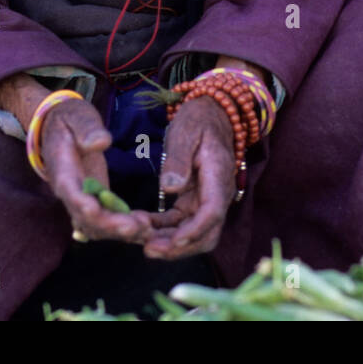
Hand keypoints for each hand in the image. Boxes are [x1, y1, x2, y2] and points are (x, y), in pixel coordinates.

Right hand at [40, 97, 152, 243]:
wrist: (59, 128)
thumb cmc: (70, 120)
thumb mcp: (77, 116)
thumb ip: (87, 129)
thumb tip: (101, 142)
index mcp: (63, 171)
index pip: (71, 193)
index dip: (83, 205)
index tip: (96, 211)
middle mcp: (70, 192)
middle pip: (86, 218)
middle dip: (109, 225)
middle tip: (136, 227)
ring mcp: (82, 199)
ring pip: (97, 226)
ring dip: (119, 231)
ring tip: (147, 230)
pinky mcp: (96, 201)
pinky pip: (106, 221)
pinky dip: (124, 228)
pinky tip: (146, 230)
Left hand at [144, 94, 236, 259]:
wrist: (210, 114)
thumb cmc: (198, 120)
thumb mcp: (186, 131)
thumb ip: (179, 158)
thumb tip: (171, 187)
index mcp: (218, 176)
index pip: (212, 212)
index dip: (194, 231)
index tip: (173, 241)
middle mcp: (217, 194)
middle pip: (207, 233)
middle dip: (181, 247)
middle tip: (150, 249)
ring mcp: (206, 200)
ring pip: (194, 234)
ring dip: (171, 244)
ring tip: (144, 246)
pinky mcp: (193, 201)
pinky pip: (181, 223)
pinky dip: (165, 230)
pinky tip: (144, 229)